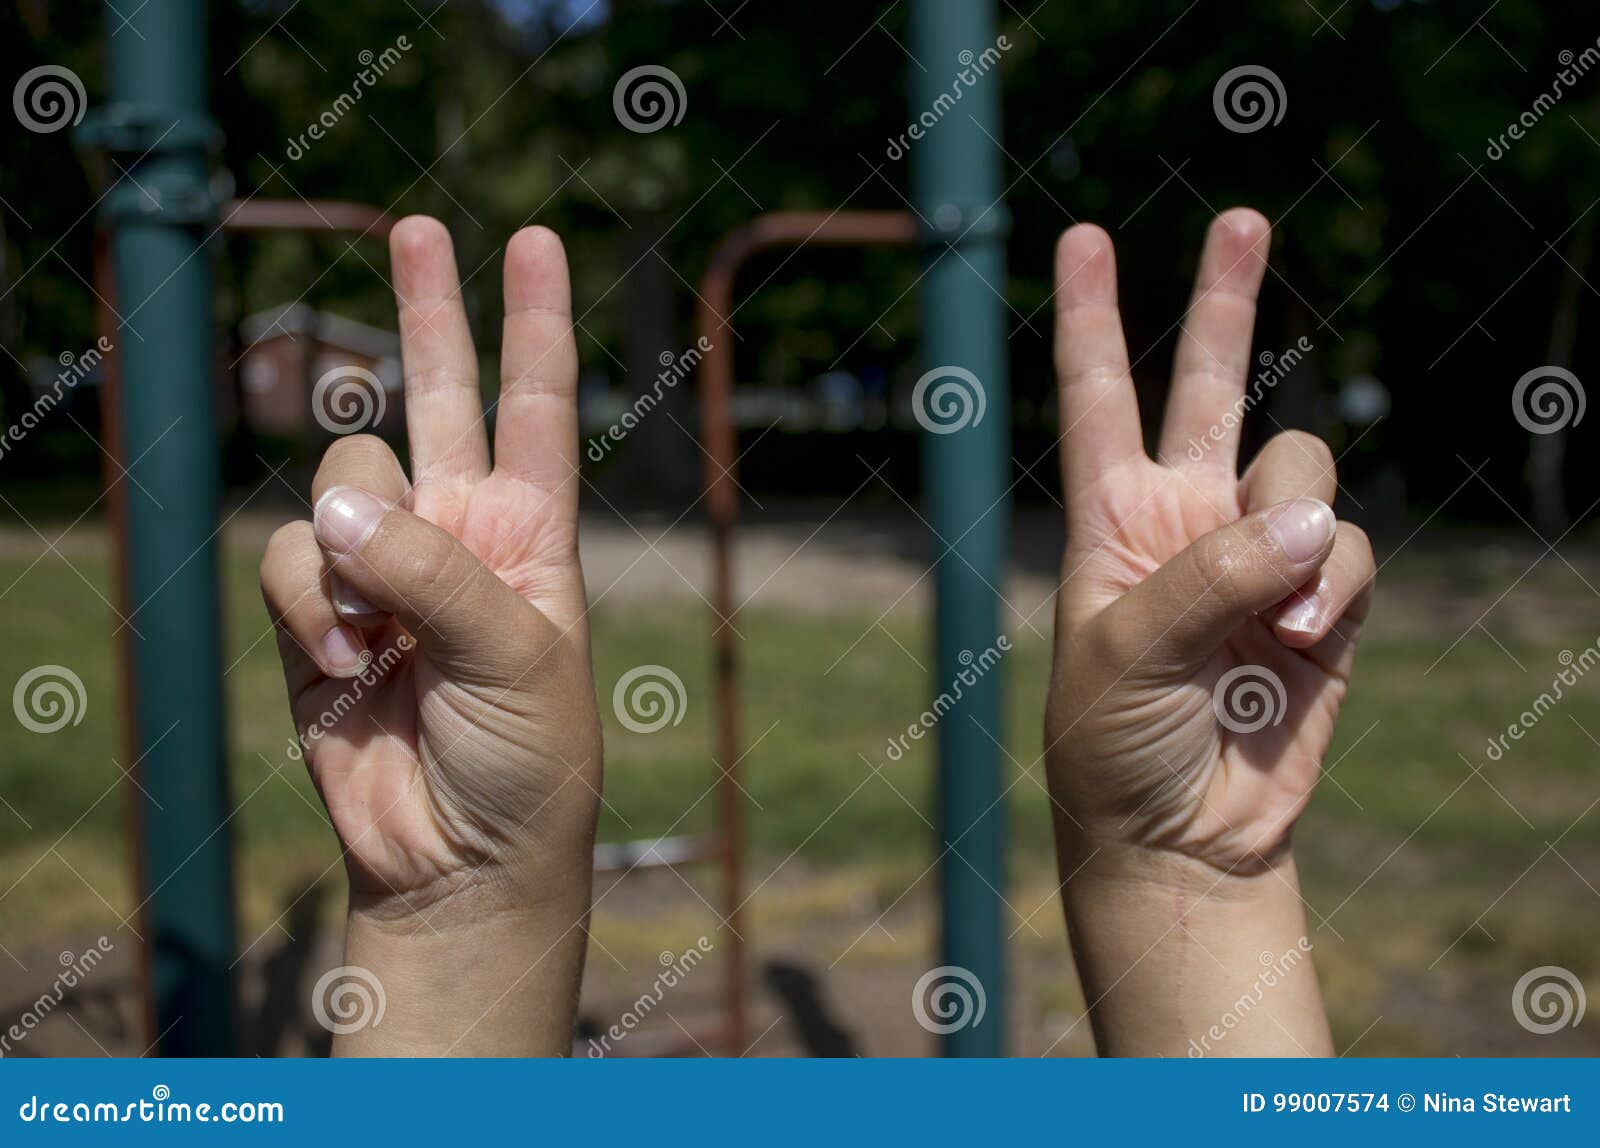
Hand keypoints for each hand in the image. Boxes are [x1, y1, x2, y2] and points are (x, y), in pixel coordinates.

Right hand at [259, 217, 599, 1052]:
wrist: (458, 858)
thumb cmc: (526, 762)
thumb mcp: (516, 660)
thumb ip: (434, 575)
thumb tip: (339, 510)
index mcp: (531, 532)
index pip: (537, 406)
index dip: (537, 322)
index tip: (535, 241)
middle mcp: (458, 531)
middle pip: (437, 394)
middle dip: (429, 313)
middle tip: (418, 229)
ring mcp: (385, 567)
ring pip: (342, 478)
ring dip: (349, 550)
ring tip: (377, 639)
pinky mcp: (316, 612)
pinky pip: (289, 555)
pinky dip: (307, 602)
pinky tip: (344, 663)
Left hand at [1045, 209, 1374, 878]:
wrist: (1181, 836)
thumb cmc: (1115, 745)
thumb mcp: (1126, 654)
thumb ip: (1210, 576)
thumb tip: (1306, 520)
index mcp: (1111, 519)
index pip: (1097, 398)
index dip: (1088, 318)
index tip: (1079, 239)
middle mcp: (1184, 520)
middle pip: (1209, 386)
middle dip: (1224, 303)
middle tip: (1239, 218)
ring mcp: (1254, 556)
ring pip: (1301, 470)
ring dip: (1293, 528)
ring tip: (1268, 619)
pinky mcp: (1318, 602)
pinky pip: (1347, 550)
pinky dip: (1330, 587)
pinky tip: (1298, 640)